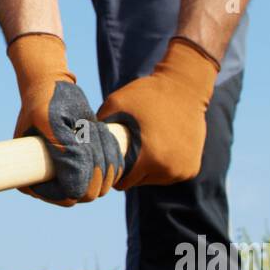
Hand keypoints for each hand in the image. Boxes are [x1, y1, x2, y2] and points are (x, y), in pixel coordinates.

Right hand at [7, 33, 123, 204]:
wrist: (52, 87)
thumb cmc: (47, 102)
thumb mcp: (51, 121)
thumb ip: (65, 154)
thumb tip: (79, 193)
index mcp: (32, 183)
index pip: (68, 197)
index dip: (82, 175)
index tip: (78, 142)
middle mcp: (50, 185)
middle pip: (89, 192)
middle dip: (94, 161)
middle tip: (86, 131)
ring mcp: (68, 178)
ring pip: (102, 183)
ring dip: (103, 153)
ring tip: (89, 128)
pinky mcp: (84, 168)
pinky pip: (110, 173)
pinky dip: (111, 151)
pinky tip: (97, 131)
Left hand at [96, 36, 220, 188]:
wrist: (185, 87)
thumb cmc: (146, 94)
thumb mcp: (114, 104)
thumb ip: (97, 126)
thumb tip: (76, 142)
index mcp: (149, 158)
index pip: (122, 182)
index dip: (114, 171)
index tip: (112, 158)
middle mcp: (168, 169)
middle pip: (137, 182)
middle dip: (130, 169)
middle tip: (129, 148)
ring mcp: (182, 170)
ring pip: (153, 179)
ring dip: (147, 168)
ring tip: (146, 144)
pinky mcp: (192, 168)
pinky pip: (169, 174)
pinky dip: (163, 164)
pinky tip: (162, 145)